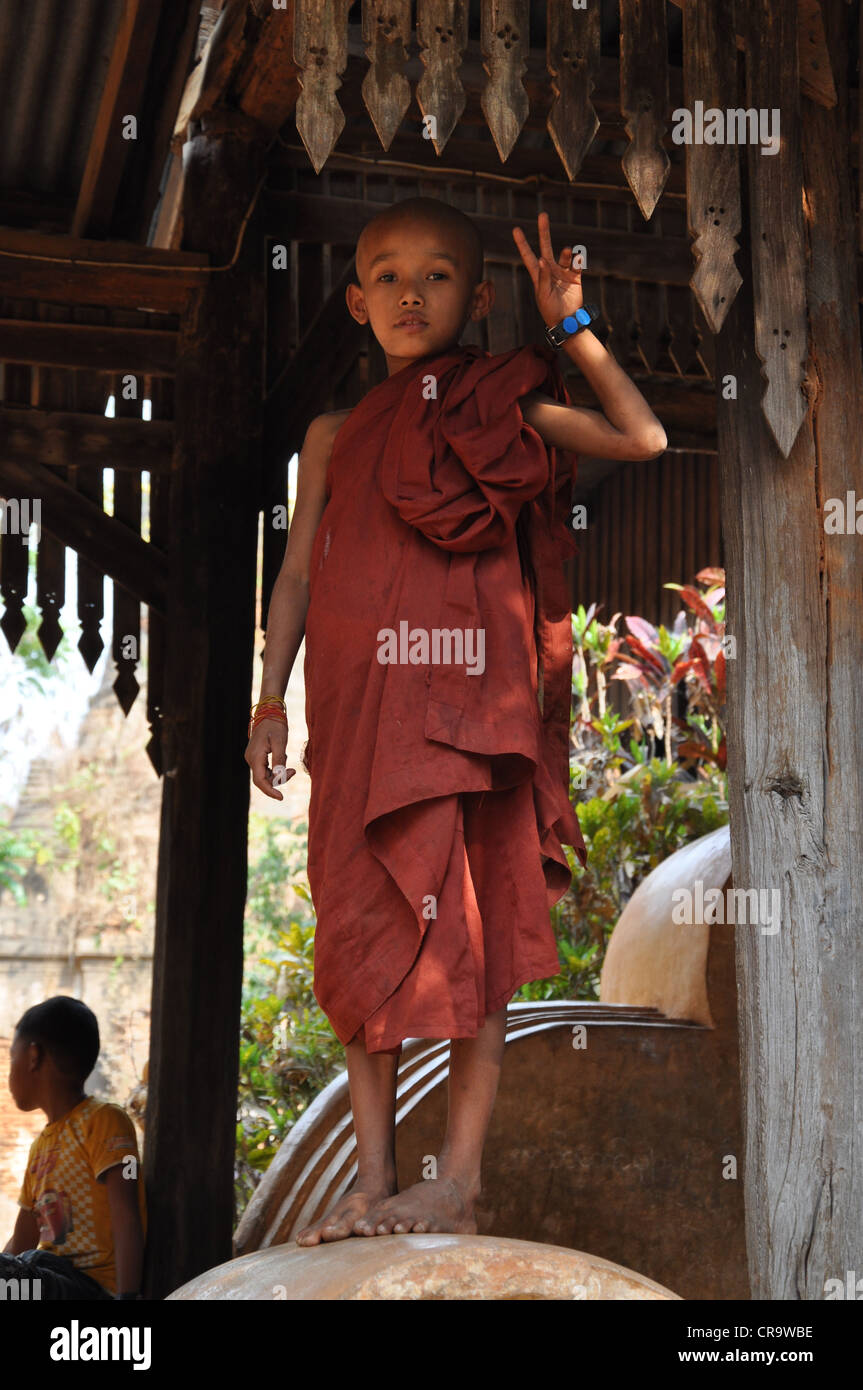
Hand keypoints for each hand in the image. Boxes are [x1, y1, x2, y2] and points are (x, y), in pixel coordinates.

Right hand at [245, 719, 294, 800]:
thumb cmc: (275, 725)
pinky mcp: (256, 755)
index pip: (260, 781)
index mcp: (255, 757)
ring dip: (278, 774)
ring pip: (265, 775)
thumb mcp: (280, 742)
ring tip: (290, 764)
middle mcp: (250, 758)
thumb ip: (279, 760)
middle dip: (278, 781)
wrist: (269, 711)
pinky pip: (265, 768)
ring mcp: (252, 757)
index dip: (270, 791)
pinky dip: (275, 768)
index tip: (281, 798)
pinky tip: (284, 760)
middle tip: (293, 772)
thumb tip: (280, 776)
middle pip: (263, 779)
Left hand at [512, 212, 584, 327]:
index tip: (516, 229)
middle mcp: (550, 270)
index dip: (522, 243)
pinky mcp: (575, 277)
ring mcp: (563, 272)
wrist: (566, 321)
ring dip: (565, 253)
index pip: (528, 256)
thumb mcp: (542, 295)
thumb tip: (542, 259)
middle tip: (543, 215)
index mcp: (538, 275)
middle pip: (546, 246)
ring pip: (564, 256)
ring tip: (567, 251)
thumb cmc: (550, 310)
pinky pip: (577, 265)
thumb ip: (542, 277)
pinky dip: (578, 260)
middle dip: (544, 231)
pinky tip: (578, 258)